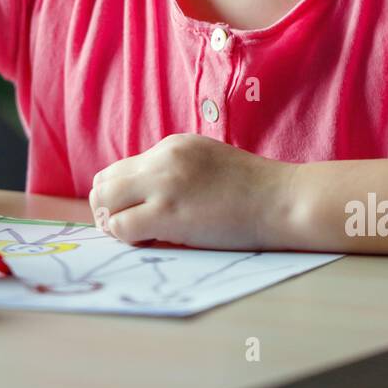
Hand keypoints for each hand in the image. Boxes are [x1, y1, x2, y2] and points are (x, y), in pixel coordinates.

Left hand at [87, 134, 297, 251]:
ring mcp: (164, 183)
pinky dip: (127, 238)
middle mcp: (162, 158)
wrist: (283, 200)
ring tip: (142, 236)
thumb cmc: (254, 191)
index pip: (120, 169)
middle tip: (131, 229)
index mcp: (172, 145)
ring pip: (105, 203)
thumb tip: (143, 197)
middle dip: (109, 209)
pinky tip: (152, 242)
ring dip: (115, 224)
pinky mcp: (169, 212)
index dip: (120, 197)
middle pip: (104, 183)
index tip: (137, 214)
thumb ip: (175, 171)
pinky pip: (122, 226)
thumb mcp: (207, 163)